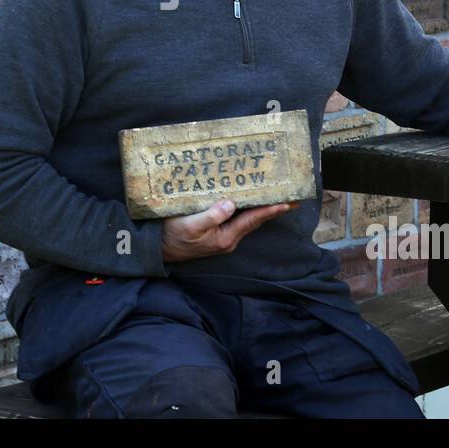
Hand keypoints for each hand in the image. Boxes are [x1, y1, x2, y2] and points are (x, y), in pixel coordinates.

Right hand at [161, 199, 296, 262]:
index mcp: (225, 237)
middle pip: (254, 221)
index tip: (288, 203)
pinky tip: (248, 202)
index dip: (270, 210)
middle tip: (290, 198)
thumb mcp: (191, 225)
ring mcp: (222, 238)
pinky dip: (246, 210)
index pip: (253, 220)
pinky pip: (236, 220)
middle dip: (272, 210)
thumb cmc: (173, 236)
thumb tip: (230, 204)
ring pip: (247, 221)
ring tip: (275, 198)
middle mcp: (228, 239)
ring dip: (260, 210)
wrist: (158, 249)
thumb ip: (211, 216)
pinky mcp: (215, 234)